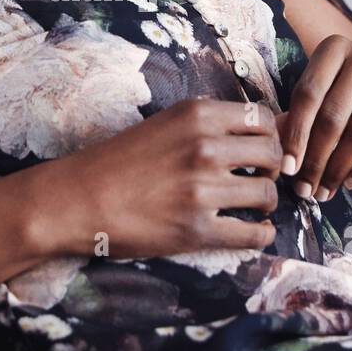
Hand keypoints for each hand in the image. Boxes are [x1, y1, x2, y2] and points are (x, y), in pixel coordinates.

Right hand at [37, 97, 282, 259]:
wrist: (78, 200)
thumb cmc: (119, 161)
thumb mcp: (166, 125)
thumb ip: (210, 124)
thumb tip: (264, 127)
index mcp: (197, 115)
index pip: (263, 118)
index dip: (269, 136)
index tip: (260, 151)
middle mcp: (204, 147)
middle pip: (273, 155)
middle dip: (273, 169)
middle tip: (259, 178)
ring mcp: (202, 189)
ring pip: (267, 195)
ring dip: (266, 202)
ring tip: (253, 206)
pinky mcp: (197, 229)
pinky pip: (252, 234)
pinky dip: (260, 235)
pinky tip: (251, 231)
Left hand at [275, 36, 351, 200]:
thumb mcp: (328, 93)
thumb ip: (303, 114)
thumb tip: (277, 147)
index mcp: (337, 48)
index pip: (308, 93)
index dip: (295, 134)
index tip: (286, 167)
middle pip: (333, 115)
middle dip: (315, 159)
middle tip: (304, 188)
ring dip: (338, 169)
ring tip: (325, 190)